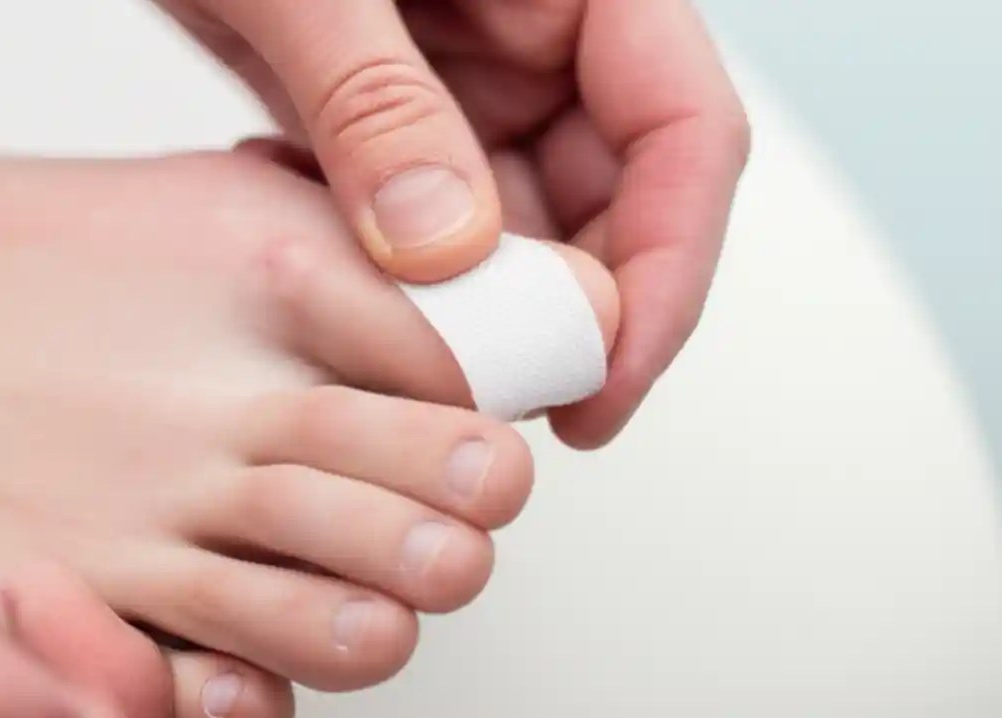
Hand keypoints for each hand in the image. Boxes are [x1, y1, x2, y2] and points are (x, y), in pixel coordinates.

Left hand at [157, 0, 749, 446]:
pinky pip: (425, 222)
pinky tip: (316, 268)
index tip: (607, 374)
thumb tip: (448, 253)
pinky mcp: (392, 115)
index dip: (668, 266)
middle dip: (564, 312)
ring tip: (384, 346)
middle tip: (494, 398)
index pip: (684, 130)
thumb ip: (377, 102)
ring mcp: (467, 80)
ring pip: (514, 231)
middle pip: (612, 201)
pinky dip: (385, 269)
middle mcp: (540, 36)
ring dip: (463, 307)